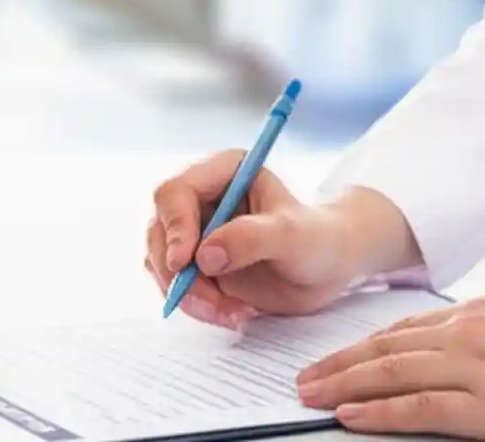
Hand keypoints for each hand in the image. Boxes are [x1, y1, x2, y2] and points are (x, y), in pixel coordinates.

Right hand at [144, 151, 362, 327]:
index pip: (175, 192)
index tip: (184, 263)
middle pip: (160, 230)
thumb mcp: (292, 237)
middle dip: (178, 273)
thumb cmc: (317, 241)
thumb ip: (251, 239)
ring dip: (188, 294)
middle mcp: (199, 196)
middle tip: (210, 303)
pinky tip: (229, 313)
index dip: (174, 227)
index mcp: (221, 171)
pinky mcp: (192, 261)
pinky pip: (174, 283)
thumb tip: (204, 256)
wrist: (325, 269)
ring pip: (162, 261)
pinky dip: (195, 304)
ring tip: (230, 314)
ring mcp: (192, 230)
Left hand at [297, 298, 484, 439]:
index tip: (330, 358)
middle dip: (337, 364)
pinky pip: (422, 409)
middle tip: (302, 379)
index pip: (400, 332)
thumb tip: (457, 335)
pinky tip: (350, 416)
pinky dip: (381, 412)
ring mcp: (477, 370)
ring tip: (310, 395)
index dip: (358, 347)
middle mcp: (467, 336)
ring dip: (343, 385)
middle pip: (384, 350)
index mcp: (476, 317)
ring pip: (391, 374)